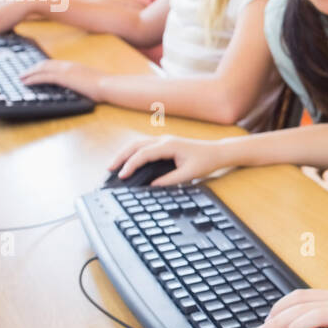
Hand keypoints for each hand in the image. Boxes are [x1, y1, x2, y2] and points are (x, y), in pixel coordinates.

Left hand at [18, 59, 104, 100]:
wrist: (108, 85)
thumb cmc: (103, 86)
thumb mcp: (90, 82)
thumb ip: (81, 82)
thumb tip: (77, 86)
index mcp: (73, 66)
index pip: (53, 64)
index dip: (41, 67)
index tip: (34, 70)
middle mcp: (67, 65)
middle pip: (44, 64)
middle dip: (32, 68)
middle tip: (22, 74)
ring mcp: (65, 71)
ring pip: (41, 69)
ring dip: (29, 73)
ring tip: (21, 78)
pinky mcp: (63, 78)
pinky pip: (44, 77)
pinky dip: (33, 79)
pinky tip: (27, 83)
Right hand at [108, 134, 233, 185]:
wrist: (217, 152)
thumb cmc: (205, 161)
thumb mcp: (189, 174)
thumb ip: (170, 180)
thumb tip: (152, 186)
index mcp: (169, 145)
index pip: (144, 154)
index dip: (131, 164)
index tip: (122, 176)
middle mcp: (164, 140)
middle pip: (136, 144)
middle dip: (121, 156)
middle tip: (110, 169)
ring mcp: (163, 140)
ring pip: (138, 143)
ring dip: (125, 153)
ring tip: (114, 166)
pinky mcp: (164, 144)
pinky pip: (144, 146)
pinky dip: (133, 152)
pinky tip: (128, 161)